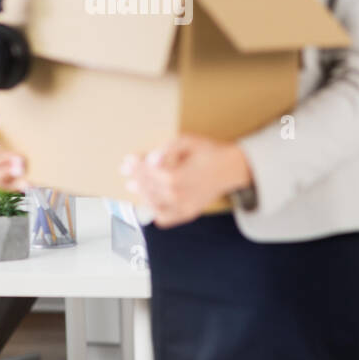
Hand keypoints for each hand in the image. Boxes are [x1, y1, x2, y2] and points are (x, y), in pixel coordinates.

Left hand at [120, 135, 251, 228]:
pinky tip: (150, 201)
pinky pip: (165, 218)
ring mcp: (182, 207)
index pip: (148, 173)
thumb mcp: (189, 141)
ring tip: (135, 185)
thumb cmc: (209, 152)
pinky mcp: (188, 213)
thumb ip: (168, 148)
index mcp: (177, 177)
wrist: (232, 168)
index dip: (136, 166)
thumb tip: (151, 158)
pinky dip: (155, 212)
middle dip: (135, 178)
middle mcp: (178, 196)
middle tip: (126, 171)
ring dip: (142, 193)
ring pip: (152, 204)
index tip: (127, 160)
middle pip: (147, 188)